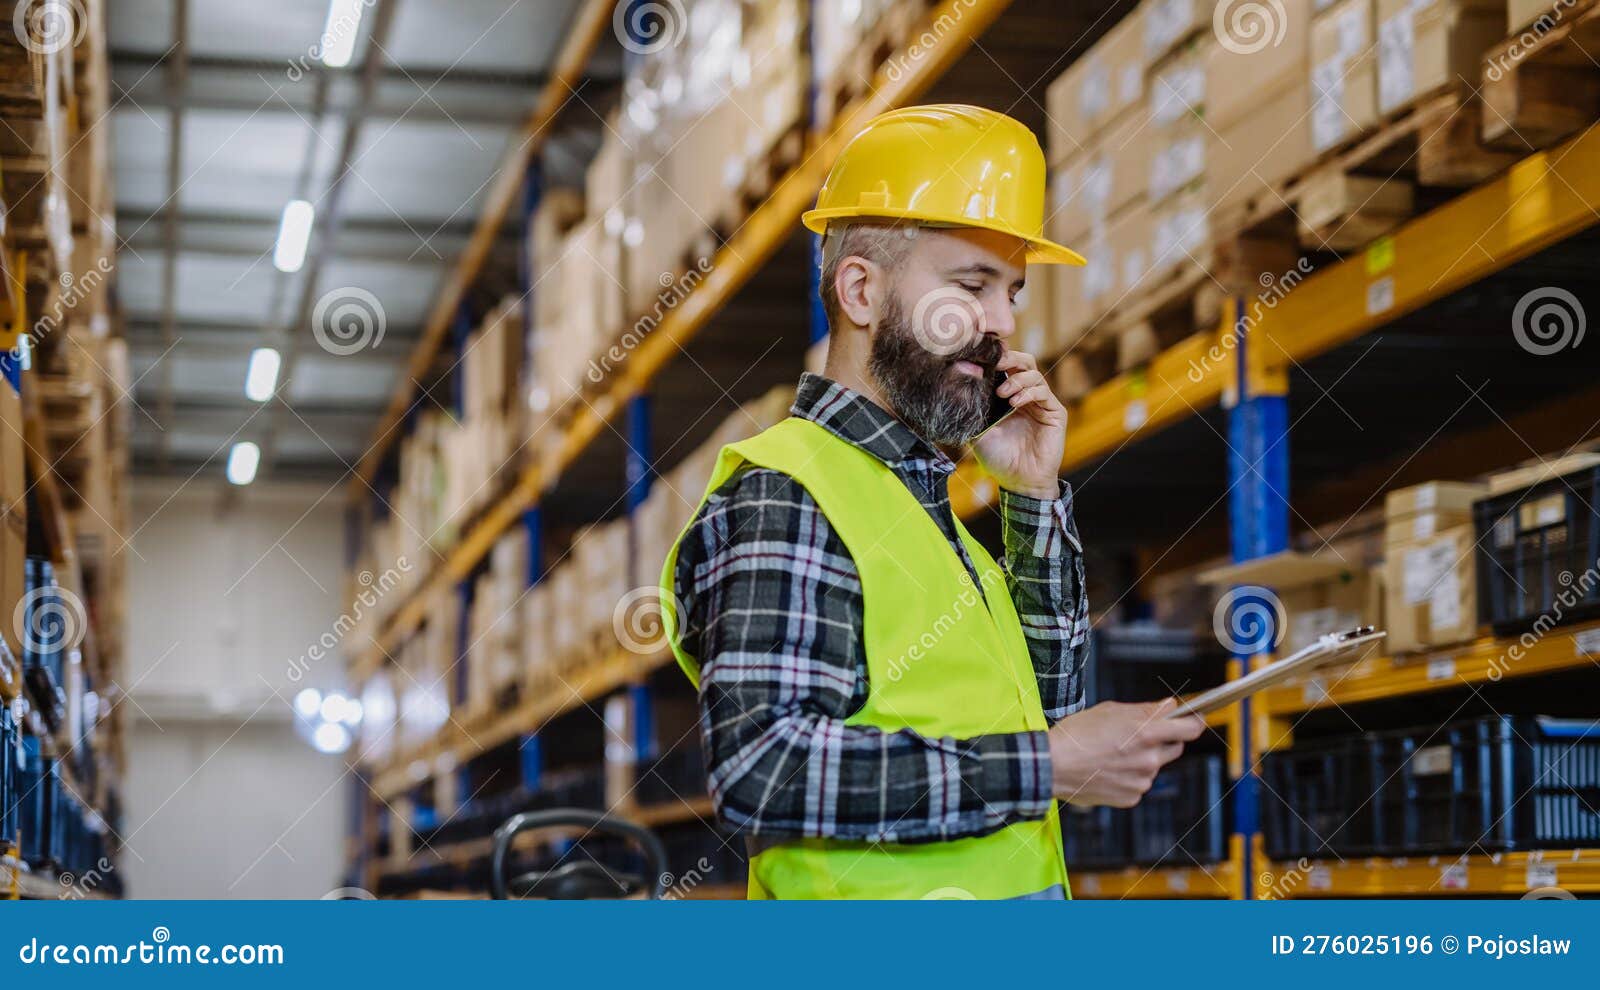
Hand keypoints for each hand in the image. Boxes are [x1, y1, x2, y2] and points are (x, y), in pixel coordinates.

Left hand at [970, 349, 1065, 499]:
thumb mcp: (977, 431)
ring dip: (1016, 379)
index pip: (1005, 367)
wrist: (1019, 482)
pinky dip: (1028, 392)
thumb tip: (957, 384)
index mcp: (1007, 396)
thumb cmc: (998, 458)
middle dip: (1009, 358)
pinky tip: (1015, 402)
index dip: (997, 357)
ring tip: (1002, 393)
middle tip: (995, 364)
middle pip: (1023, 362)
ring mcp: (1041, 403)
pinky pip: (1044, 392)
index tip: (981, 356)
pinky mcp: (1055, 412)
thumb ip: (971, 409)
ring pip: (1034, 374)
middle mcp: (1026, 395)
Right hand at [1047, 699, 1206, 807]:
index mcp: (1146, 733)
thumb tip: (1169, 706)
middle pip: (1174, 748)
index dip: (1196, 722)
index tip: (1196, 719)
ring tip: (1113, 754)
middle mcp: (1149, 760)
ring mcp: (1142, 781)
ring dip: (1142, 759)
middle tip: (1141, 735)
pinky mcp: (1131, 797)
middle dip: (1164, 739)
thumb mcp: (1110, 711)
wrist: (1052, 766)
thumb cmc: (1077, 734)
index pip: (1189, 729)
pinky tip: (1107, 770)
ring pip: (1153, 766)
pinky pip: (1139, 783)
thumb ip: (1145, 710)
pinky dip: (1129, 776)